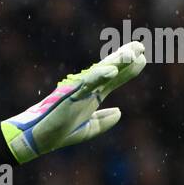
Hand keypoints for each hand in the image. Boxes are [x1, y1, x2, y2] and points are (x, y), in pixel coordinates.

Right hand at [0, 40, 146, 163]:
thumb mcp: (89, 129)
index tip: (143, 58)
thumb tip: (119, 111)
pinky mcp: (70, 95)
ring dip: (117, 61)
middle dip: (124, 58)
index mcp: (92, 96)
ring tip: (133, 51)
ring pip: (101, 72)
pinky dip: (99, 76)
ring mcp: (79, 90)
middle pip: (109, 70)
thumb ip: (104, 121)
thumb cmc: (60, 132)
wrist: (40, 138)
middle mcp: (87, 89)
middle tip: (140, 45)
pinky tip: (113, 71)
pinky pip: (87, 83)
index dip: (128, 70)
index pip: (113, 79)